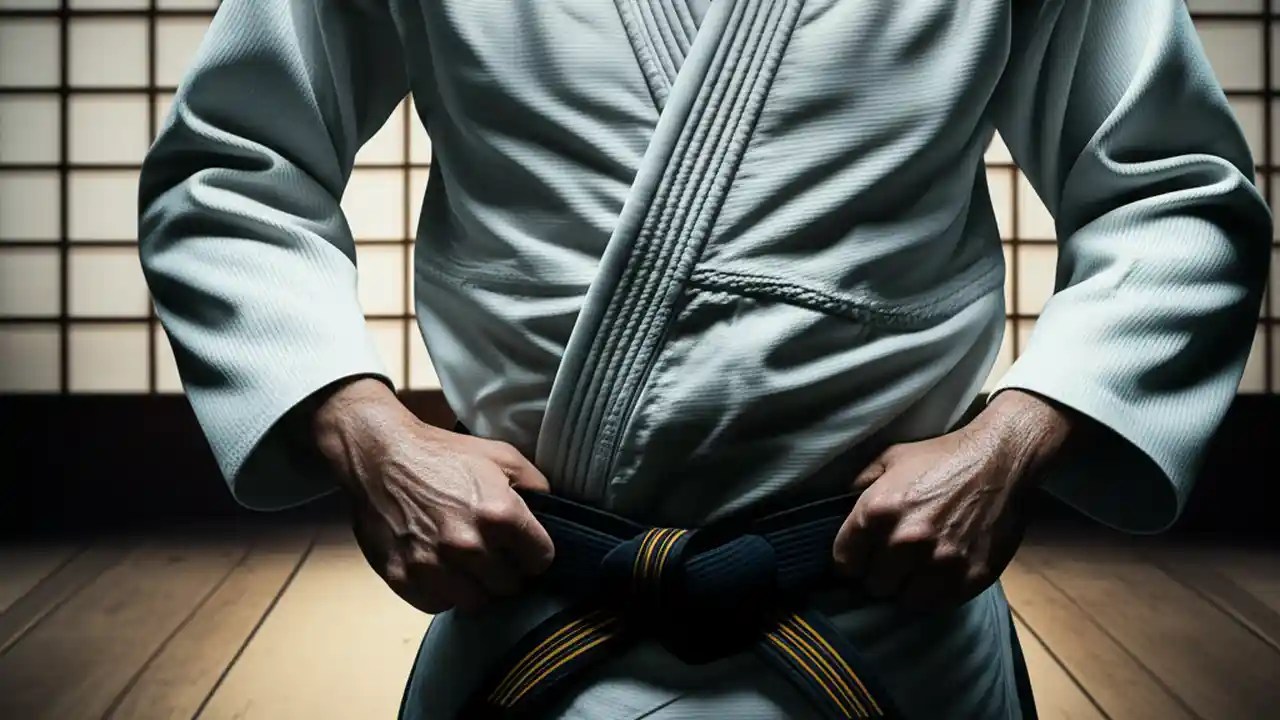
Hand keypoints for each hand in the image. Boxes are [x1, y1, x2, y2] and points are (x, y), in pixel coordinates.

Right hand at [307, 378, 555, 613]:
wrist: (380, 457)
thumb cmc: (444, 455)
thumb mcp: (501, 456)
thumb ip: (536, 485)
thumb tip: (554, 512)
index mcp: (499, 514)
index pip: (540, 561)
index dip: (534, 553)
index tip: (523, 548)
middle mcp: (468, 545)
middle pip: (509, 586)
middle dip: (506, 571)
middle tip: (493, 554)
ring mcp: (433, 566)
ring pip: (476, 602)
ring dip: (477, 587)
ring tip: (469, 566)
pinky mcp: (404, 579)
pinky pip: (439, 605)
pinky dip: (444, 592)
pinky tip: (442, 569)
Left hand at [833, 390, 1078, 609]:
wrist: (999, 460)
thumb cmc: (940, 457)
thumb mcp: (889, 459)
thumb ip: (859, 485)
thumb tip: (837, 508)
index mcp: (878, 511)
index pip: (845, 561)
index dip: (852, 561)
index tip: (861, 560)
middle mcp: (905, 540)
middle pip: (874, 584)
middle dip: (880, 575)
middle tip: (893, 564)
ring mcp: (939, 562)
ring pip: (905, 600)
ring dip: (907, 588)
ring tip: (916, 573)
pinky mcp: (969, 577)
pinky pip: (938, 604)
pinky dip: (935, 594)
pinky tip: (939, 576)